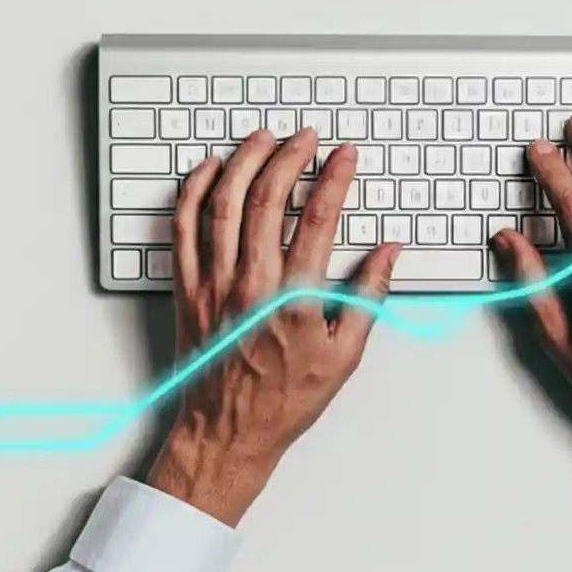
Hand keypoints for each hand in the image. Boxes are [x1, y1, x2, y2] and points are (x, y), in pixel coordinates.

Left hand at [146, 128, 399, 525]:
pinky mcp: (186, 289)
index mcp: (294, 298)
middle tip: (305, 137)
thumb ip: (368, 296)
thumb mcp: (344, 354)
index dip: (335, 179)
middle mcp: (250, 283)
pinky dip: (193, 192)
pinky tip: (210, 170)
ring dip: (244, 162)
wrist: (228, 433)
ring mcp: (212, 283)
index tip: (345, 156)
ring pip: (223, 203)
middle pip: (268, 199)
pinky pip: (182, 228)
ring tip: (262, 139)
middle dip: (290, 156)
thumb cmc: (284, 400)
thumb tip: (388, 252)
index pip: (319, 219)